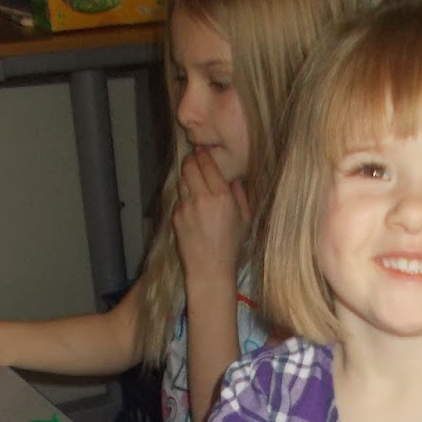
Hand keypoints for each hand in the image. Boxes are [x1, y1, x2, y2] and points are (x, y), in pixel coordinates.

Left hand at [171, 147, 248, 286]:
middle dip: (192, 160)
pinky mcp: (176, 216)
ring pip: (182, 180)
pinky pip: (179, 199)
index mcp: (222, 196)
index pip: (207, 163)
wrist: (209, 270)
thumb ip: (241, 194)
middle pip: (189, 165)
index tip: (204, 151)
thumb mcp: (245, 219)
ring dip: (187, 177)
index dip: (203, 154)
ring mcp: (186, 207)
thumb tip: (235, 178)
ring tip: (194, 182)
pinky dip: (185, 198)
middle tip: (195, 160)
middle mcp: (202, 198)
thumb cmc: (231, 246)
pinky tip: (193, 207)